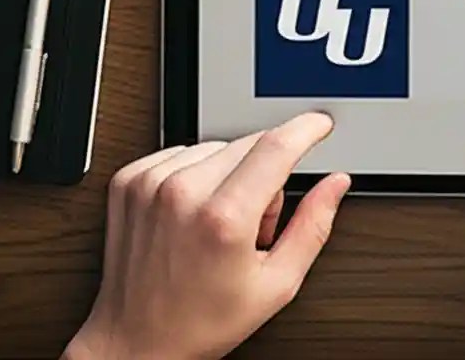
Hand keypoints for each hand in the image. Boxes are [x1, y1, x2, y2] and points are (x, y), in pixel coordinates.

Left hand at [64, 112, 350, 359]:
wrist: (135, 340)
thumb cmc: (199, 322)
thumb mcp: (275, 285)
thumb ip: (313, 227)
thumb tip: (334, 185)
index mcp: (224, 218)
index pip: (277, 146)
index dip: (307, 129)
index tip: (319, 125)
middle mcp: (183, 192)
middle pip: (250, 146)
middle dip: (266, 175)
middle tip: (254, 226)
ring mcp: (150, 183)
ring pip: (216, 148)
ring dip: (228, 174)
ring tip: (218, 224)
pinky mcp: (129, 180)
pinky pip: (180, 154)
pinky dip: (193, 175)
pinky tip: (191, 213)